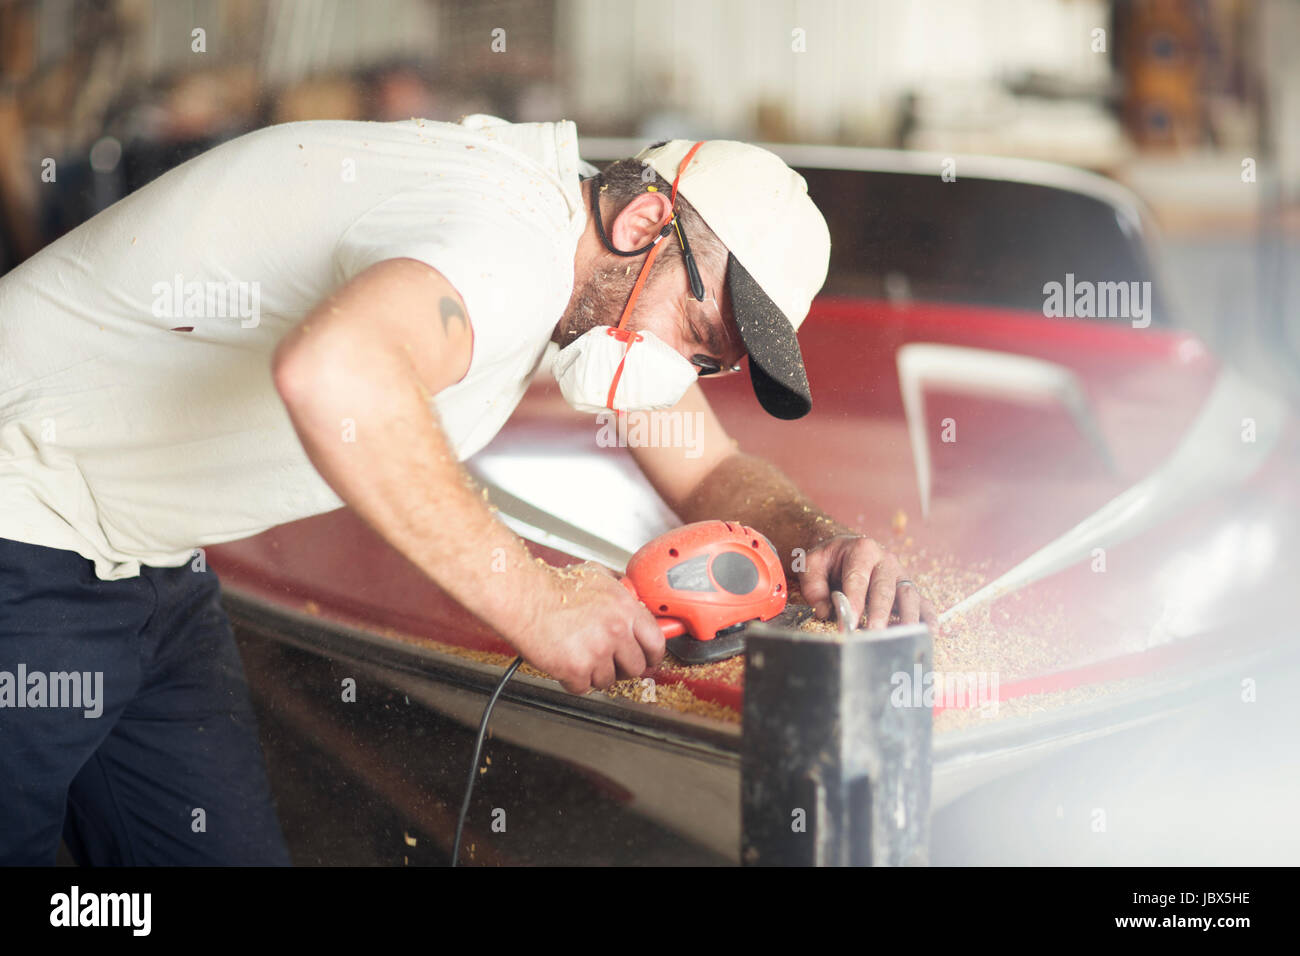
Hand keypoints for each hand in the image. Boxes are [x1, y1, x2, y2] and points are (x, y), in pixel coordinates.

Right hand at [513, 562, 665, 694]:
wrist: (524, 598)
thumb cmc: (553, 586)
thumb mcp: (597, 576)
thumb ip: (618, 593)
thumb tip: (630, 601)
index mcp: (625, 608)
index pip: (656, 641)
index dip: (652, 654)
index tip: (648, 658)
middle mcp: (616, 630)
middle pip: (636, 666)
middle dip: (623, 667)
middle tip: (609, 661)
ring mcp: (598, 651)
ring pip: (609, 680)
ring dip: (595, 673)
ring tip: (579, 656)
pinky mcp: (577, 669)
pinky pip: (583, 688)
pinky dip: (573, 681)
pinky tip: (565, 664)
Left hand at [798, 535, 935, 629]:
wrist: (843, 550)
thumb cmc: (828, 560)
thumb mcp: (812, 564)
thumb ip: (814, 586)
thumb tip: (825, 611)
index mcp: (861, 550)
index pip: (858, 578)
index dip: (853, 602)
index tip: (849, 624)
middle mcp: (885, 561)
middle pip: (886, 588)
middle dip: (880, 613)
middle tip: (874, 634)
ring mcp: (900, 575)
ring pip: (909, 595)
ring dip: (907, 617)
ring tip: (903, 638)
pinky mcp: (908, 589)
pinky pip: (923, 602)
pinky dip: (928, 617)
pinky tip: (930, 632)